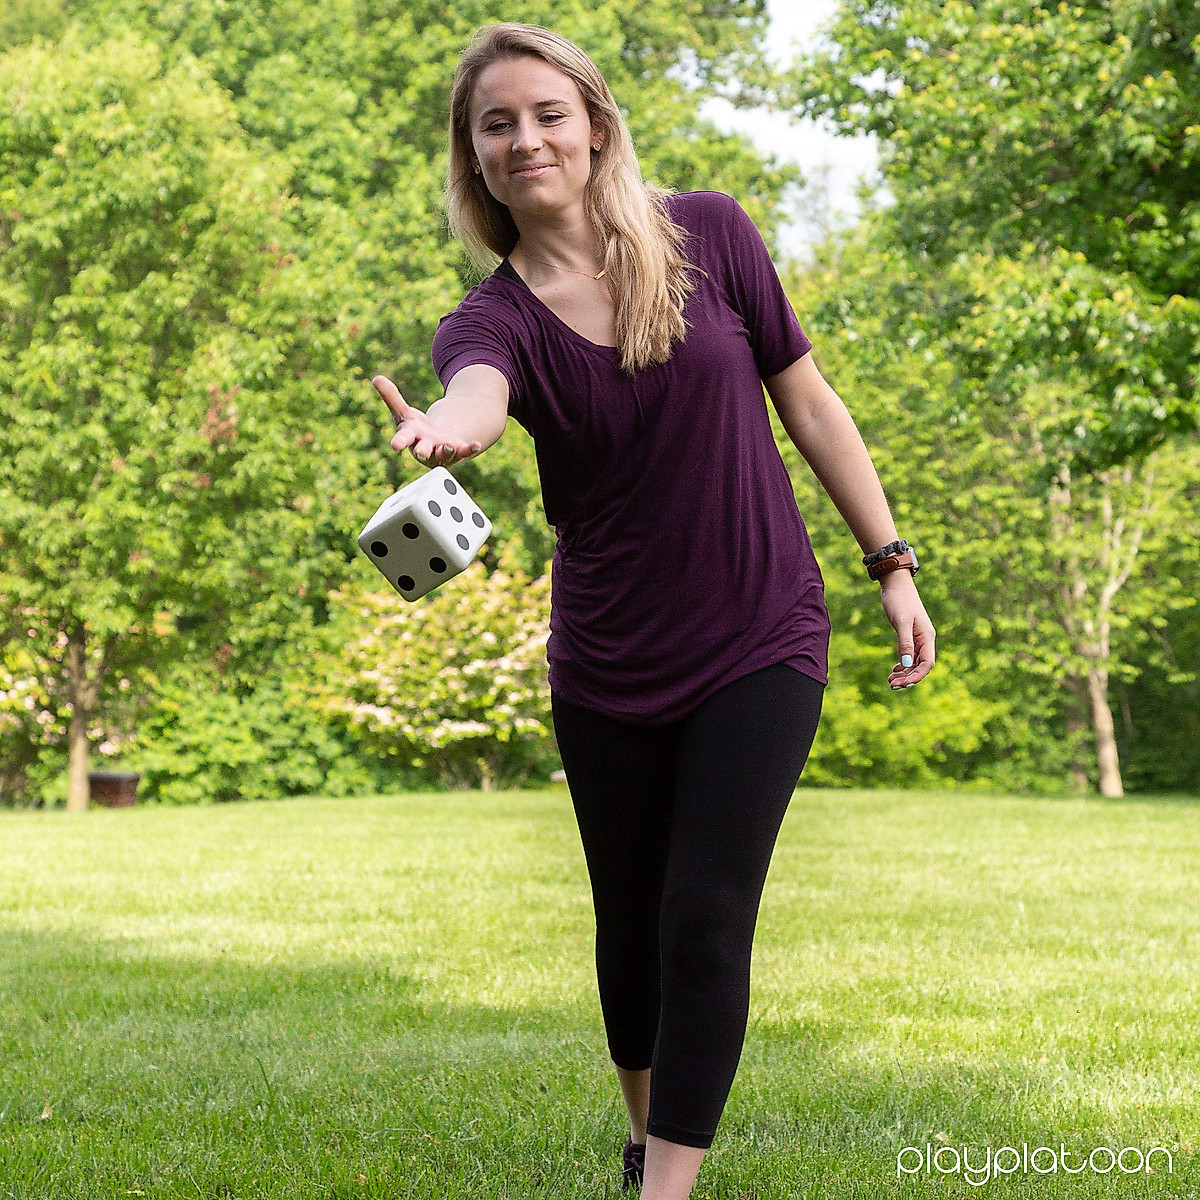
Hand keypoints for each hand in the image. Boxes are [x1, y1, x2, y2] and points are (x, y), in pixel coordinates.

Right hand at [371, 374, 481, 466]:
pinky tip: (476, 444)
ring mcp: (442, 452)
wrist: (436, 443)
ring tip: (448, 446)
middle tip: (420, 453)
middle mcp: (426, 448)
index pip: (403, 439)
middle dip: (421, 452)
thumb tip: (375, 378)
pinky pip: (464, 451)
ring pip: (443, 454)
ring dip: (446, 451)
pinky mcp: (457, 452)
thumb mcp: (404, 412)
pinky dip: (470, 449)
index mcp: (411, 438)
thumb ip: (391, 397)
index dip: (399, 442)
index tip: (395, 446)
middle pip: (422, 451)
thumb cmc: (416, 429)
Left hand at [878, 571, 935, 690]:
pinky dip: (902, 665)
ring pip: (914, 662)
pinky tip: (894, 670)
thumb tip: (906, 664)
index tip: (903, 684)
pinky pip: (909, 655)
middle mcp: (925, 639)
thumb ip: (904, 643)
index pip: (927, 663)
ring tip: (890, 681)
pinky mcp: (909, 635)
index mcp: (927, 637)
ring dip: (904, 673)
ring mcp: (917, 638)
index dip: (917, 676)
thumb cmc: (899, 600)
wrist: (895, 584)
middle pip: (920, 666)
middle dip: (908, 677)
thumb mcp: (901, 622)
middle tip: (892, 685)